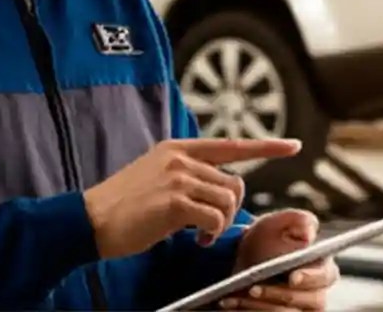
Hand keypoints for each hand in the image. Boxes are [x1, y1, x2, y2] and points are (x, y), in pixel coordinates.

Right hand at [83, 138, 300, 258]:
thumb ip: (188, 176)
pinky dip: (211, 234)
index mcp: (178, 148)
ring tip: (199, 234)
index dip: (267, 146)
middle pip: (234, 183)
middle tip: (209, 227)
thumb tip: (219, 192)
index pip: (232, 144)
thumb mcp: (156, 177)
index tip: (293, 145)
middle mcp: (181, 158)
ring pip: (228, 201)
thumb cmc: (123, 206)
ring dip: (220, 224)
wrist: (89, 220)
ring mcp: (179, 177)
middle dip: (230, 209)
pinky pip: (215, 219)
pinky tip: (195, 239)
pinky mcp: (175, 201)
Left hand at [221, 209, 339, 310]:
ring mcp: (299, 309)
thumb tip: (308, 235)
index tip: (292, 277)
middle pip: (306, 301)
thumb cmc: (265, 240)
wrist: (243, 260)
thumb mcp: (276, 223)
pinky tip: (231, 303)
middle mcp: (316, 293)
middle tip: (253, 288)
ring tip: (235, 296)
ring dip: (259, 306)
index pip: (324, 276)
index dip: (310, 278)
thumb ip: (298, 220)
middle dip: (278, 294)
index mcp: (321, 268)